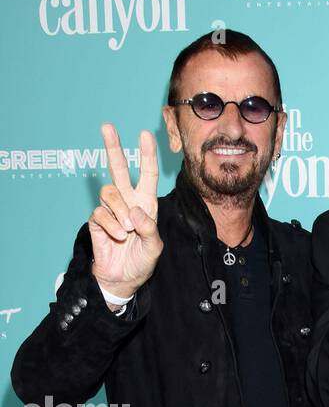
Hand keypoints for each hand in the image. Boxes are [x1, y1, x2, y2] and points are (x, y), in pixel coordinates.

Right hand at [89, 124, 162, 302]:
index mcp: (145, 203)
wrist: (123, 279)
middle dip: (113, 147)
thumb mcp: (154, 248)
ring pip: (109, 192)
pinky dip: (111, 226)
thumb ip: (149, 229)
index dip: (146, 155)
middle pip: (117, 168)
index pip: (146, 175)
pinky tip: (118, 237)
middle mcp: (127, 201)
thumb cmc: (141, 261)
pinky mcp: (96, 220)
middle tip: (107, 127)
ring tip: (127, 231)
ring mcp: (110, 210)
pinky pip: (101, 214)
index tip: (145, 134)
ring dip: (119, 211)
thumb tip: (135, 210)